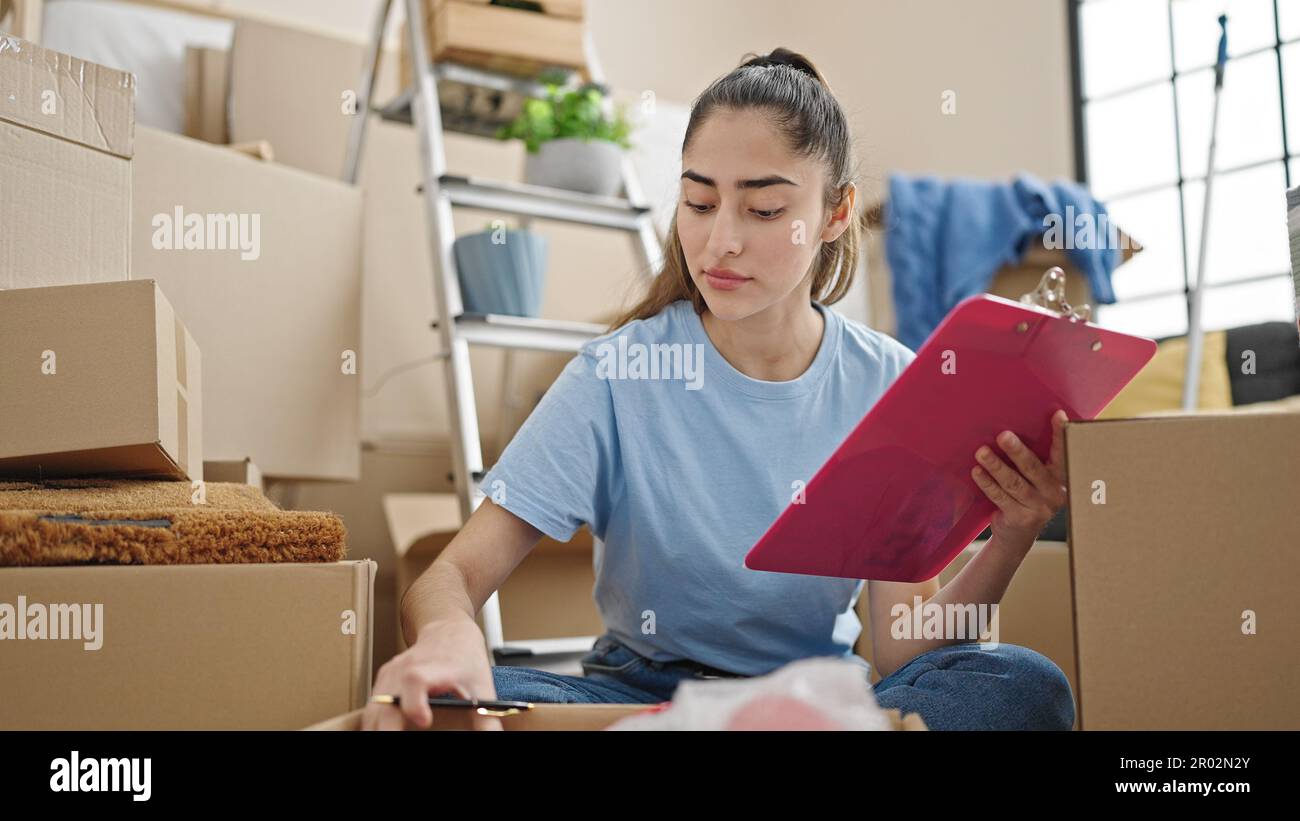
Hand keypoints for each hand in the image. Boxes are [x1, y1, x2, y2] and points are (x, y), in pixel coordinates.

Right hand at [361, 617, 502, 730]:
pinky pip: (371, 708)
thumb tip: (494, 738)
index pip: (415, 682)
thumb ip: (486, 718)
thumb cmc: (465, 658)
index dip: (414, 703)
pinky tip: (385, 732)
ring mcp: (388, 676)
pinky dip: (375, 725)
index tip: (423, 720)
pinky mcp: (382, 681)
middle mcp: (403, 670)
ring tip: (390, 741)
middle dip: (388, 731)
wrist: (448, 631)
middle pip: (384, 704)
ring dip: (377, 729)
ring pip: (373, 710)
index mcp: (428, 669)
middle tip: (398, 745)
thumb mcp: (482, 686)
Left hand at [970, 409, 1068, 545]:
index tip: (1058, 415)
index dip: (1061, 434)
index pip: (1062, 453)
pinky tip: (976, 472)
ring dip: (996, 466)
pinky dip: (987, 483)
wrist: (1017, 535)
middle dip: (1017, 451)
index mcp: (1062, 478)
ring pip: (1014, 483)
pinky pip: (1000, 497)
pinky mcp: (1020, 518)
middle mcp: (1054, 493)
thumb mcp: (1037, 479)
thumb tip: (1017, 426)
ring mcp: (1038, 508)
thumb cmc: (1026, 496)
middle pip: (1034, 468)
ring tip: (981, 452)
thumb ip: (1036, 458)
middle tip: (1003, 436)